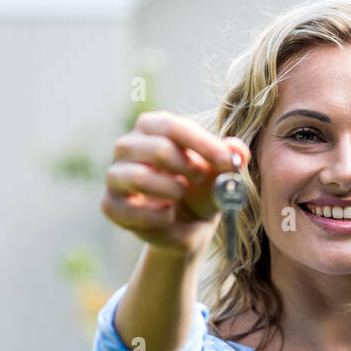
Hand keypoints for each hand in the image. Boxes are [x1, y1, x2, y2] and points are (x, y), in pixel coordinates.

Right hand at [101, 110, 250, 256]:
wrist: (189, 223)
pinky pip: (128, 210)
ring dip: (169, 189)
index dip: (202, 143)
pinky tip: (168, 215)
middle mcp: (129, 146)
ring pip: (136, 177)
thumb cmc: (203, 188)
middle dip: (186, 165)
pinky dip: (154, 216)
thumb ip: (231, 158)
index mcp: (154, 128)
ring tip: (181, 194)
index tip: (227, 161)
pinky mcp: (111, 204)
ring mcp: (116, 175)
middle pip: (154, 148)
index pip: (172, 126)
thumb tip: (239, 152)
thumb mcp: (221, 173)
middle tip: (201, 177)